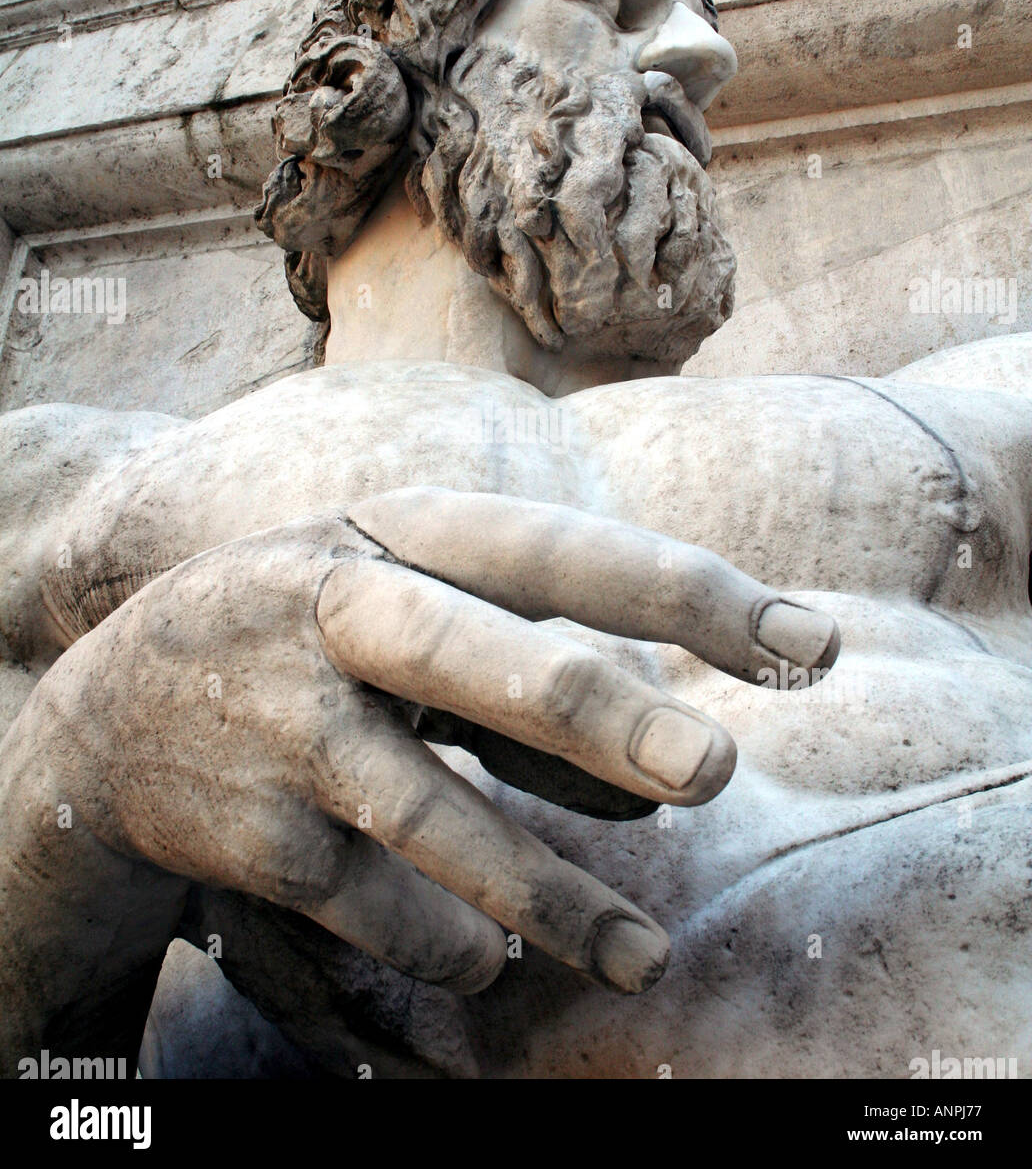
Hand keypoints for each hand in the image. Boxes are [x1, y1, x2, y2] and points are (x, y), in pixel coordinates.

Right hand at [3, 489, 838, 1046]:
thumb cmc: (316, 648)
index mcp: (400, 534)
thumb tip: (666, 790)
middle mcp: (340, 609)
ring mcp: (290, 722)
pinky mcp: (252, 833)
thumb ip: (534, 690)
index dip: (691, 594)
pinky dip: (448, 944)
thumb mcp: (416, 624)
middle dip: (605, 716)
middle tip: (714, 771)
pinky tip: (485, 960)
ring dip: (549, 899)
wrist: (113, 710)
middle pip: (491, 660)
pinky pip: (379, 908)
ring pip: (435, 819)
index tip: (813, 644)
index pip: (564, 552)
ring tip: (642, 956)